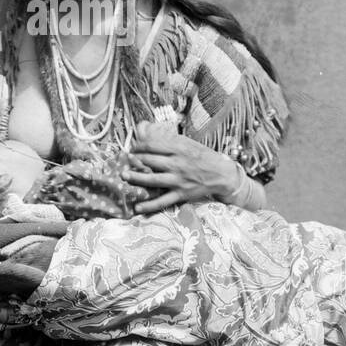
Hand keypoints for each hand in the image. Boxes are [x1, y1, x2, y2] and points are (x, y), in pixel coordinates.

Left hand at [121, 122, 236, 213]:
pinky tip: (137, 208)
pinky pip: (162, 201)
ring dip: (136, 178)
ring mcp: (178, 180)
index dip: (139, 146)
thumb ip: (171, 141)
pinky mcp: (181, 194)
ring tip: (124, 176)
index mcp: (179, 149)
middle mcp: (177, 164)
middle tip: (125, 160)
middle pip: (150, 160)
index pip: (152, 145)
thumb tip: (151, 137)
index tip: (133, 148)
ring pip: (153, 180)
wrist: (221, 174)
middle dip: (135, 159)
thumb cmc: (203, 157)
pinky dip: (149, 206)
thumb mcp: (189, 144)